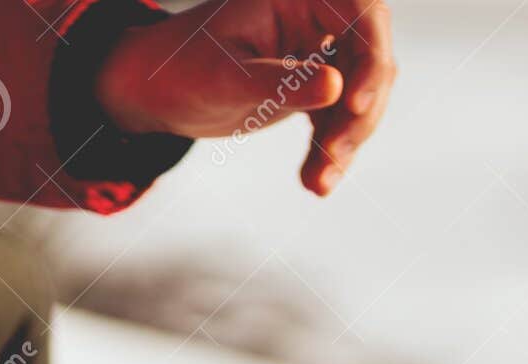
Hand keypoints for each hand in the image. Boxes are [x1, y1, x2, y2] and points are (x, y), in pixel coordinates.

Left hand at [95, 0, 394, 194]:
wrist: (157, 92)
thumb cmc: (182, 71)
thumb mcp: (227, 79)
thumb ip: (280, 83)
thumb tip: (337, 88)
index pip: (362, 16)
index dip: (370, 59)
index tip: (354, 105)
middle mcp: (315, 14)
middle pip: (370, 58)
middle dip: (359, 113)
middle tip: (334, 156)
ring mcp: (317, 50)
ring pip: (361, 93)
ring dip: (346, 140)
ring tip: (317, 183)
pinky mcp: (314, 83)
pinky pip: (340, 116)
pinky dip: (331, 149)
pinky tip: (314, 182)